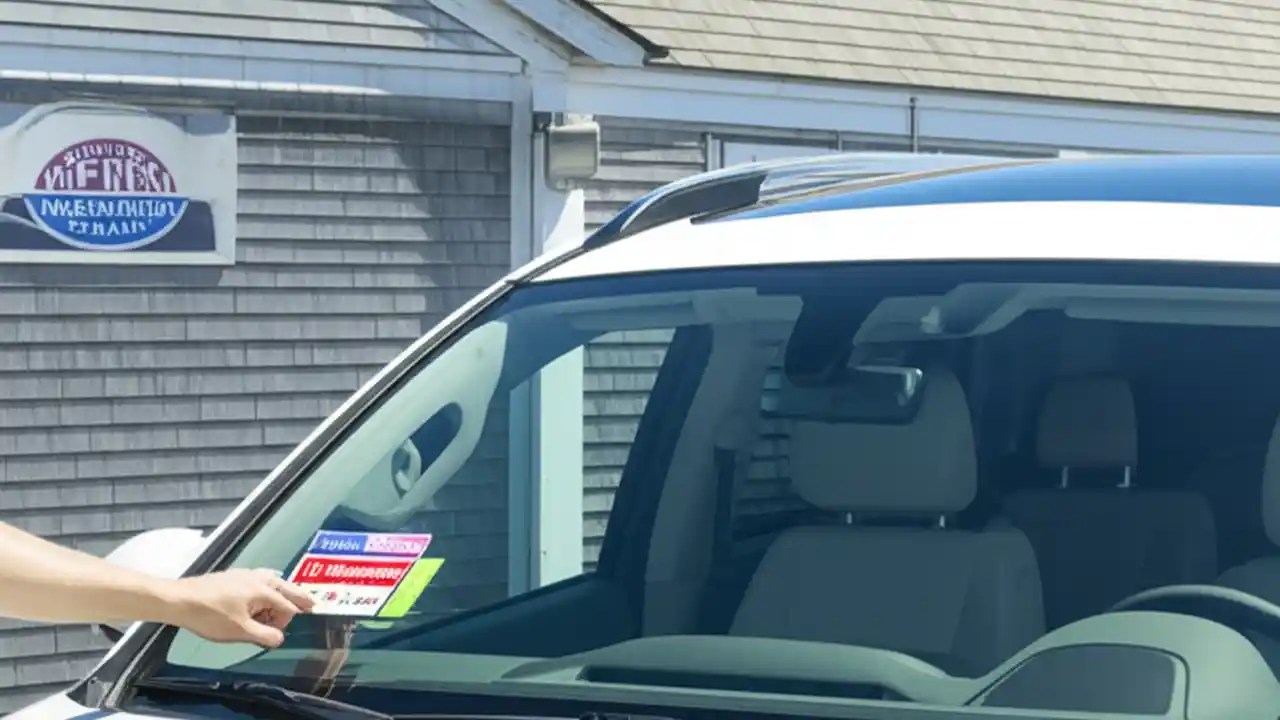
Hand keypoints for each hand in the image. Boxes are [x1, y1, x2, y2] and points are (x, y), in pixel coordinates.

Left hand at [161, 569, 314, 647]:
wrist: (180, 600)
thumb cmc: (210, 616)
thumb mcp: (240, 631)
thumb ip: (265, 635)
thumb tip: (280, 638)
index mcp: (263, 590)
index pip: (287, 606)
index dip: (287, 621)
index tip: (278, 633)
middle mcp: (258, 578)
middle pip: (286, 587)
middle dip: (298, 597)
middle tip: (312, 604)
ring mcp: (245, 574)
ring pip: (273, 580)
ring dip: (282, 591)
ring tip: (287, 599)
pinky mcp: (233, 576)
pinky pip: (260, 579)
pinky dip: (268, 587)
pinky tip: (261, 594)